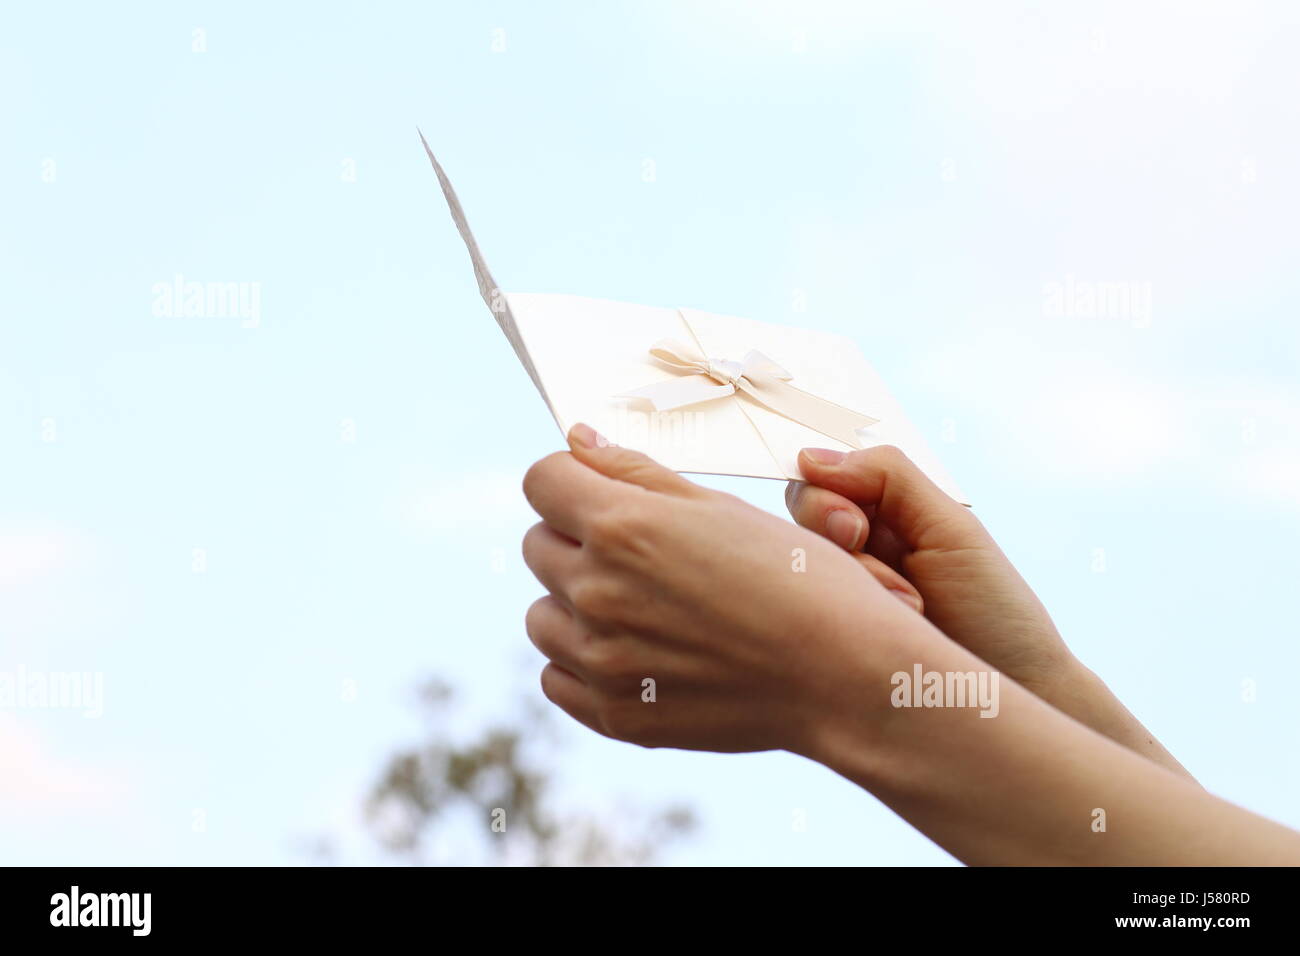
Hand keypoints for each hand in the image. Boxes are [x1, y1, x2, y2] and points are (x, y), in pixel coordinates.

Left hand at [520, 424, 941, 755]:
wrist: (843, 674)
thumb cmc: (796, 576)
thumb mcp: (719, 507)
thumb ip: (634, 472)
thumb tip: (576, 441)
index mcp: (621, 527)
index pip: (540, 481)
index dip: (571, 480)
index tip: (602, 494)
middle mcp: (597, 591)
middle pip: (537, 545)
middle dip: (577, 540)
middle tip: (643, 556)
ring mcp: (600, 660)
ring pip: (541, 617)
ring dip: (574, 605)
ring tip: (643, 609)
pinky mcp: (613, 714)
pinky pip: (556, 676)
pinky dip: (583, 663)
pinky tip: (638, 653)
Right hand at [786, 445, 1193, 778]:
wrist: (1015, 693)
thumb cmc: (995, 611)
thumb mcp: (950, 528)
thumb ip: (888, 478)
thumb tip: (813, 457)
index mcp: (887, 515)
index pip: (823, 480)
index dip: (824, 490)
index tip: (852, 519)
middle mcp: (858, 550)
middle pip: (802, 512)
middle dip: (832, 526)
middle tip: (859, 542)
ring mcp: (843, 592)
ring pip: (806, 559)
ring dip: (858, 577)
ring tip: (907, 605)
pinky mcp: (831, 637)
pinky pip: (808, 608)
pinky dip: (850, 614)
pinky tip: (889, 630)